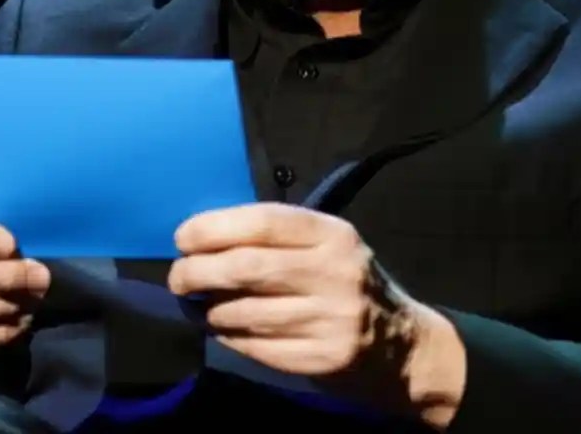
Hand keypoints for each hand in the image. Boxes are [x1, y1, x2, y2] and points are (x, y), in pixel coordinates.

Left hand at [167, 203, 463, 424]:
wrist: (402, 348)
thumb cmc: (347, 285)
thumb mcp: (327, 248)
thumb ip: (278, 239)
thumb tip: (203, 237)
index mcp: (334, 236)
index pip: (264, 221)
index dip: (214, 228)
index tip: (182, 238)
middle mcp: (336, 273)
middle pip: (247, 266)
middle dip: (198, 271)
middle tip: (179, 277)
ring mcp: (331, 319)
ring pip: (245, 312)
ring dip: (211, 309)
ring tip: (200, 305)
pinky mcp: (323, 358)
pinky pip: (257, 346)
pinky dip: (230, 337)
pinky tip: (225, 330)